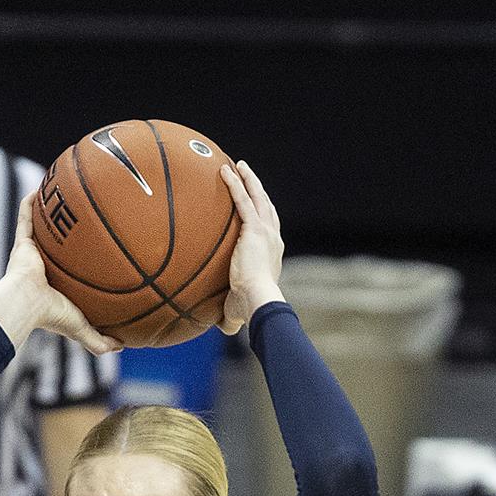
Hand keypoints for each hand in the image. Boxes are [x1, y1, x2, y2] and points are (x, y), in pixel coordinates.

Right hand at [0, 196, 118, 354]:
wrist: (25, 304)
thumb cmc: (52, 316)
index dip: (77, 261)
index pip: (69, 270)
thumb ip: (100, 341)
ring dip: (48, 212)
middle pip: (56, 246)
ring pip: (41, 228)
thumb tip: (123, 347)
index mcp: (55, 283)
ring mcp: (31, 253)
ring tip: (60, 194)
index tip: (93, 250)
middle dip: (66, 232)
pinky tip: (40, 187)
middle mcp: (43, 266)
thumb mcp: (82, 328)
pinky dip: (29, 203)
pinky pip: (24, 217)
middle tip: (81, 217)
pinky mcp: (21, 243)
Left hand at [218, 161, 285, 335]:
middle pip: (267, 206)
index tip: (256, 207)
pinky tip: (225, 171)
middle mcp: (274, 238)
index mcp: (273, 254)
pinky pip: (242, 199)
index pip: (269, 229)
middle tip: (248, 175)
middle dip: (258, 190)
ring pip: (257, 197)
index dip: (264, 215)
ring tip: (239, 166)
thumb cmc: (250, 308)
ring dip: (249, 179)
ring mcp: (266, 230)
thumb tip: (222, 328)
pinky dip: (235, 184)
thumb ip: (231, 314)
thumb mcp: (239, 308)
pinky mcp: (254, 228)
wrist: (259, 300)